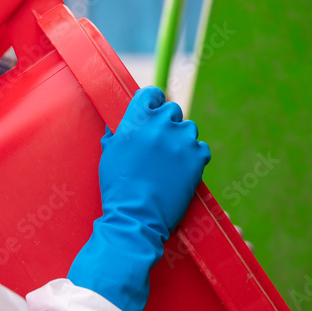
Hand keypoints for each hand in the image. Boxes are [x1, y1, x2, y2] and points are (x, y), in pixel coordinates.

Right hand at [68, 87, 209, 310]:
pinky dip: (195, 158)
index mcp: (136, 120)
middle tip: (162, 145)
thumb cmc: (118, 189)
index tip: (154, 110)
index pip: (151, 94)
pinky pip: (201, 149)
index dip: (153, 102)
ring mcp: (181, 140)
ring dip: (182, 141)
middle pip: (173, 110)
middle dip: (168, 124)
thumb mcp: (110, 156)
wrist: (136, 217)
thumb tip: (118, 126)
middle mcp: (161, 124)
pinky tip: (182, 172)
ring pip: (189, 129)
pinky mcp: (197, 157)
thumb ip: (118, 135)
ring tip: (171, 163)